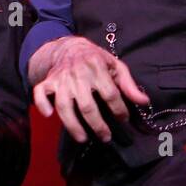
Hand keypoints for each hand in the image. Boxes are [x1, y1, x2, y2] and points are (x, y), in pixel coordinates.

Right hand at [31, 36, 149, 142]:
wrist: (70, 47)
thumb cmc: (97, 60)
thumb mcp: (116, 66)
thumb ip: (129, 85)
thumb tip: (144, 102)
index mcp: (97, 68)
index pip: (110, 94)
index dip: (119, 109)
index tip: (123, 119)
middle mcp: (78, 74)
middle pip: (87, 106)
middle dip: (97, 125)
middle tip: (106, 137)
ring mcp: (61, 79)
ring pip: (64, 105)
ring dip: (73, 124)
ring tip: (83, 138)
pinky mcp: (48, 82)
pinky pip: (40, 93)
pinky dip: (42, 104)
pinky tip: (49, 115)